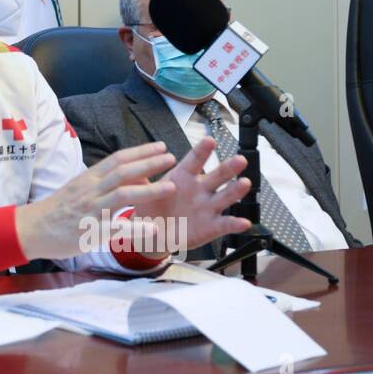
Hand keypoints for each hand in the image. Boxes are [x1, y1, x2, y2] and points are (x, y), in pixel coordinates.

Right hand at [16, 142, 178, 259]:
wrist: (32, 229)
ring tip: (171, 187)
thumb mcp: (79, 189)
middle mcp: (90, 190)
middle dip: (149, 163)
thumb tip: (130, 177)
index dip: (140, 152)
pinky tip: (154, 229)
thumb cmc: (58, 209)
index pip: (117, 159)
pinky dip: (136, 228)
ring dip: (149, 191)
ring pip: (122, 195)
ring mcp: (90, 210)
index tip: (160, 146)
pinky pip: (116, 228)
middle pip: (123, 172)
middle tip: (171, 157)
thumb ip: (103, 182)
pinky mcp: (90, 231)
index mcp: (88, 179)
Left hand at [131, 136, 252, 250]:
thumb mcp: (147, 190)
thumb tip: (127, 167)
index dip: (202, 151)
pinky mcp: (212, 226)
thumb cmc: (153, 206)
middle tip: (240, 159)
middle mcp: (200, 189)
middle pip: (217, 175)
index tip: (209, 140)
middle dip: (229, 167)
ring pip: (225, 196)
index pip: (194, 160)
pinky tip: (244, 222)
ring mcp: (208, 207)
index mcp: (183, 176)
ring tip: (245, 183)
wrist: (153, 233)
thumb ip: (143, 181)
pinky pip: (225, 224)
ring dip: (236, 190)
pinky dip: (235, 224)